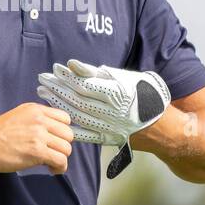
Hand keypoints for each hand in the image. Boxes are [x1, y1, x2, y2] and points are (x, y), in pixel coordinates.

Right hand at [0, 102, 74, 174]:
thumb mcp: (19, 116)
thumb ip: (36, 120)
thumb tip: (53, 134)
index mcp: (36, 110)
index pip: (65, 118)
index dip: (62, 131)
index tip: (55, 140)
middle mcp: (40, 119)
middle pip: (68, 134)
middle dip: (62, 146)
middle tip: (52, 153)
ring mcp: (39, 135)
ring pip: (66, 148)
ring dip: (61, 158)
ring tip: (50, 162)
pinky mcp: (37, 151)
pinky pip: (61, 160)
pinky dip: (60, 167)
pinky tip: (52, 169)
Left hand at [36, 59, 170, 177]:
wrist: (163, 127)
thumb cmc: (146, 95)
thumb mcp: (128, 78)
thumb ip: (101, 73)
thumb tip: (74, 66)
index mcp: (119, 94)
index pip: (86, 85)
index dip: (68, 76)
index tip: (55, 68)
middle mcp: (113, 112)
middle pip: (78, 99)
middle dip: (58, 88)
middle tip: (42, 79)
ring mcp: (110, 127)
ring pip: (78, 115)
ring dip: (58, 104)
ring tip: (44, 93)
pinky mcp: (108, 139)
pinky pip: (85, 134)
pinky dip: (69, 125)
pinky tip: (56, 117)